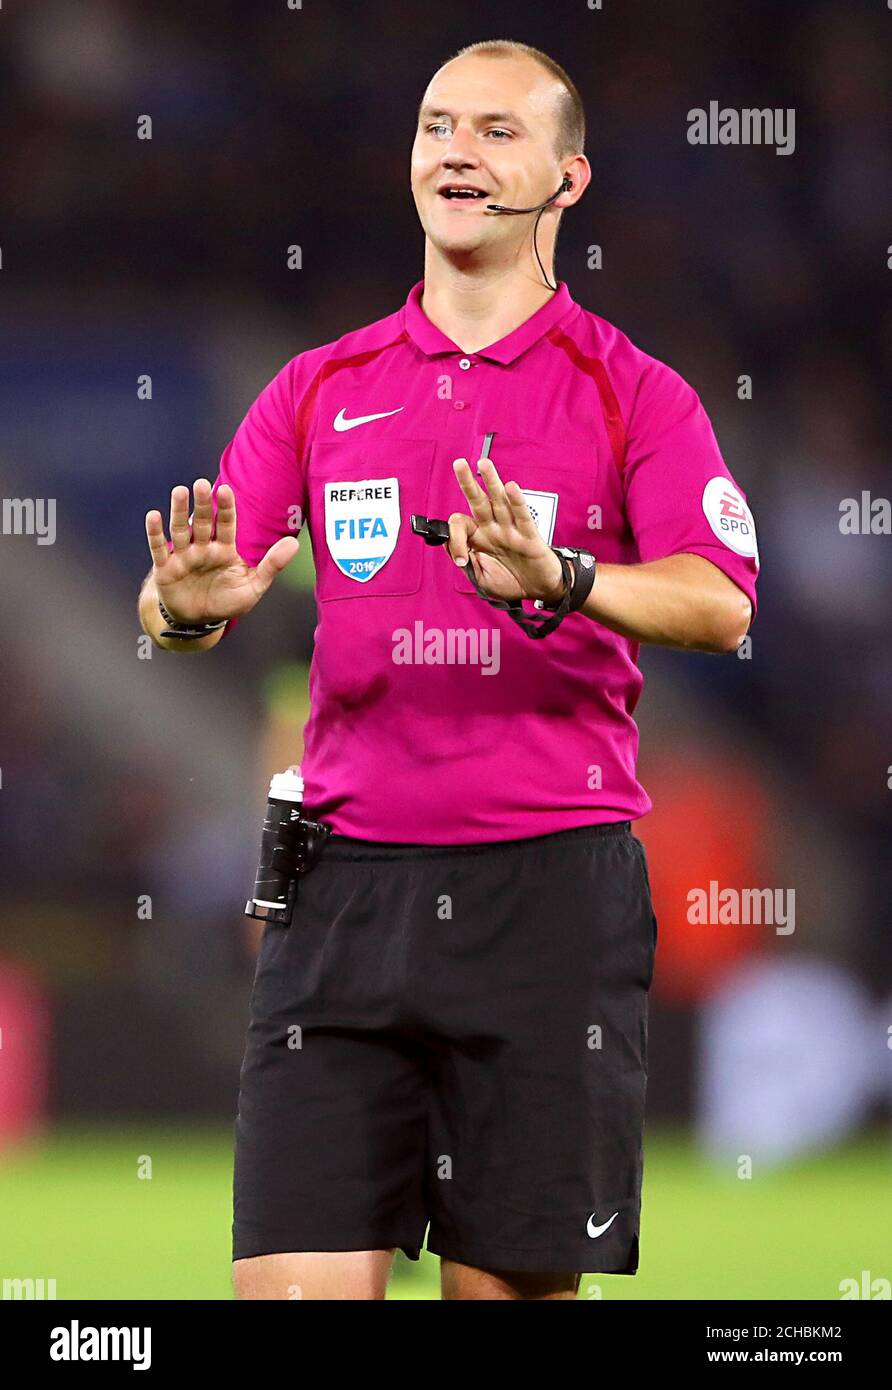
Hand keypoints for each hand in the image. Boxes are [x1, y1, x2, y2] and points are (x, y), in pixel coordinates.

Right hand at [144, 479, 298, 624]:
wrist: (198, 621)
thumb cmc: (227, 601)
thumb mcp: (253, 587)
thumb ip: (272, 565)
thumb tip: (295, 544)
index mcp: (224, 549)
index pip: (227, 524)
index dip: (226, 508)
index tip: (226, 489)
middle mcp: (203, 548)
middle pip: (203, 522)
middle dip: (203, 504)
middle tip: (202, 483)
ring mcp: (183, 557)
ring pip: (180, 530)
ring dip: (179, 511)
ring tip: (179, 491)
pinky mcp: (165, 569)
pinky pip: (159, 549)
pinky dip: (155, 533)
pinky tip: (154, 515)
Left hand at [447, 456, 564, 602]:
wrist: (538, 591)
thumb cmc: (510, 583)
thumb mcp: (481, 578)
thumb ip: (467, 563)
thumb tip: (451, 548)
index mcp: (479, 538)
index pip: (461, 526)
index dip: (455, 541)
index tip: (461, 561)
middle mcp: (493, 529)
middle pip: (478, 500)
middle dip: (467, 482)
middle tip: (459, 464)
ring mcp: (511, 530)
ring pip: (499, 501)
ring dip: (491, 482)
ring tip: (484, 463)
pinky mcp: (529, 536)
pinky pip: (522, 516)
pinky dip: (517, 502)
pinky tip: (511, 488)